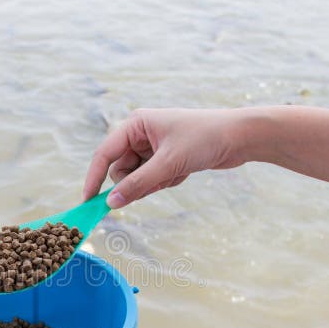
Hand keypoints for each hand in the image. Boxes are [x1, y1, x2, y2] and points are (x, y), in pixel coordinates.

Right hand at [84, 108, 251, 207]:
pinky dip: (164, 182)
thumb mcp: (168, 164)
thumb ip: (137, 184)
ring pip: (136, 178)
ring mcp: (152, 147)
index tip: (88, 201)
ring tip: (175, 174)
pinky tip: (183, 173)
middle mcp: (140, 134)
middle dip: (135, 183)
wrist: (240, 137)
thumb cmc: (204, 139)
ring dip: (152, 184)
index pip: (105, 154)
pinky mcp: (164, 159)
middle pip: (120, 170)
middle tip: (156, 184)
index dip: (94, 178)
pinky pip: (151, 180)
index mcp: (136, 124)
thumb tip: (111, 203)